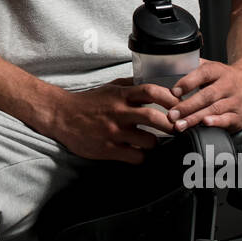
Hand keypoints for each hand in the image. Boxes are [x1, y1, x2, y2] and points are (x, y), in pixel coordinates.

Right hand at [46, 79, 182, 164]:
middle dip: (171, 124)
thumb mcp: (110, 88)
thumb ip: (131, 86)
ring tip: (151, 141)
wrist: (62, 116)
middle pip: (154, 117)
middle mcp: (118, 112)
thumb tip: (155, 83)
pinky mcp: (108, 149)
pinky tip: (137, 152)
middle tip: (177, 128)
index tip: (179, 105)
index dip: (170, 98)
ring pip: (148, 141)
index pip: (151, 91)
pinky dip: (141, 156)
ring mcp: (113, 132)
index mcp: (121, 95)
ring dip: (155, 142)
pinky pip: (135, 156)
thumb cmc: (89, 102)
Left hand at [167, 58, 241, 133]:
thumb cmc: (223, 78)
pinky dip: (216, 123)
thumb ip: (192, 68)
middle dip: (187, 106)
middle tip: (172, 114)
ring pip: (215, 109)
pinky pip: (227, 120)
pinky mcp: (239, 116)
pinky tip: (204, 124)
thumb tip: (170, 66)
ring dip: (196, 118)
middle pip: (207, 95)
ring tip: (180, 124)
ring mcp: (235, 101)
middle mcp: (229, 85)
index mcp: (218, 71)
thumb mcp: (211, 68)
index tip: (174, 91)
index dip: (188, 82)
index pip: (203, 74)